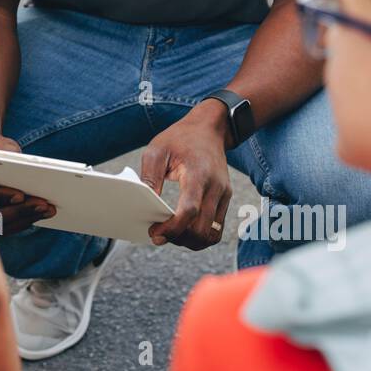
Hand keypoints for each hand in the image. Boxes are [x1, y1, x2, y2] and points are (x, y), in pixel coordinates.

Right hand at [0, 131, 55, 235]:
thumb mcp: (1, 149)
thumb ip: (10, 163)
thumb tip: (31, 179)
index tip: (20, 195)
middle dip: (19, 211)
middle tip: (43, 204)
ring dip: (26, 218)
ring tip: (48, 209)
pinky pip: (4, 227)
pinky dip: (24, 221)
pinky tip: (42, 213)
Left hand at [140, 100, 231, 249]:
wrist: (209, 128)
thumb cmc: (180, 138)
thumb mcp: (156, 150)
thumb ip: (150, 178)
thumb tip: (144, 206)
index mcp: (198, 174)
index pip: (189, 210)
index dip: (171, 228)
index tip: (154, 232)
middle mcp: (215, 187)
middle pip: (201, 229)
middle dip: (178, 238)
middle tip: (159, 235)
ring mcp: (224, 194)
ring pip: (211, 235)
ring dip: (190, 241)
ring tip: (172, 234)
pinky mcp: (225, 199)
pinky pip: (216, 229)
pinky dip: (200, 236)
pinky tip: (184, 230)